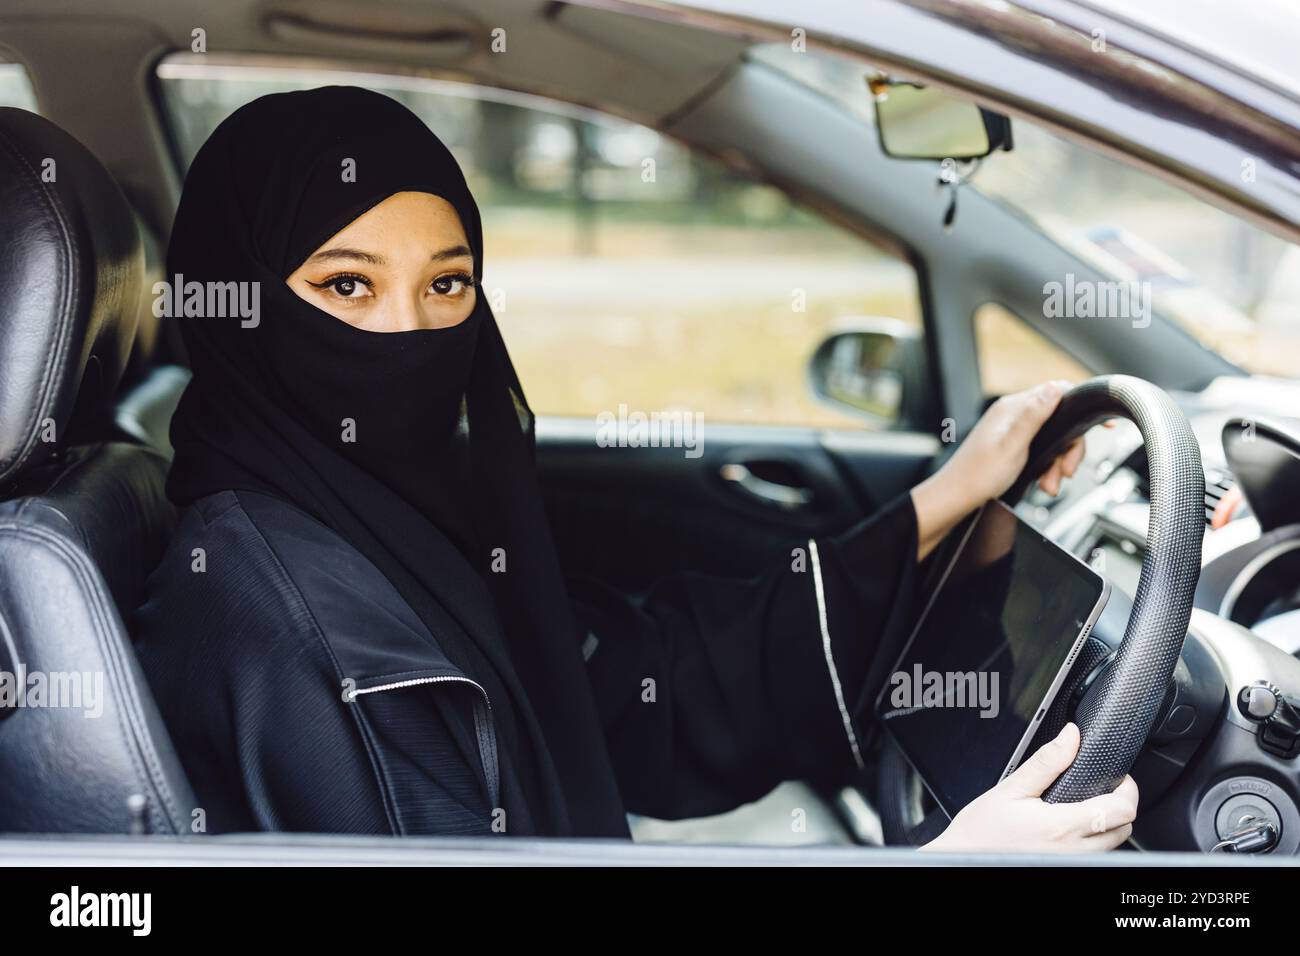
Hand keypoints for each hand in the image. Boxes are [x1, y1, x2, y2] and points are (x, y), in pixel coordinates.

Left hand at [910, 380, 1083, 559]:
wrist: (956, 499)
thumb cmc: (978, 476)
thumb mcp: (1013, 446)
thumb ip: (1035, 416)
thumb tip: (1055, 388)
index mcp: (1013, 408)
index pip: (1058, 393)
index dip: (1081, 407)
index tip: (1104, 425)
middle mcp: (1014, 415)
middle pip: (1061, 421)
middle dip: (1069, 450)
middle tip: (1066, 471)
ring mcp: (1014, 431)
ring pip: (1054, 440)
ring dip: (1059, 464)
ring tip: (1050, 484)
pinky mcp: (1014, 447)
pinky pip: (1043, 452)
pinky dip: (1048, 469)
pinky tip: (1044, 483)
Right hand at [920, 723, 1138, 853]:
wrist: (964, 859)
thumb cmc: (981, 831)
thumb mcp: (1011, 788)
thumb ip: (1046, 762)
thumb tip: (1071, 736)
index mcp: (1062, 826)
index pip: (1122, 811)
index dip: (1127, 789)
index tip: (1116, 776)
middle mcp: (1074, 851)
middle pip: (1125, 829)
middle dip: (1119, 804)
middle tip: (1101, 787)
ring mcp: (1072, 863)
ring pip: (1114, 844)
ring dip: (1108, 824)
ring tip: (1083, 806)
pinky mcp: (1066, 868)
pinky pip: (1095, 855)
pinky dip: (1094, 839)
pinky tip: (1071, 826)